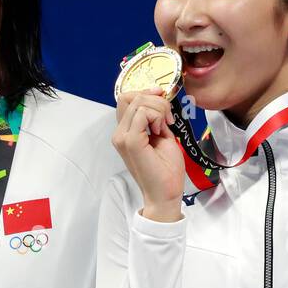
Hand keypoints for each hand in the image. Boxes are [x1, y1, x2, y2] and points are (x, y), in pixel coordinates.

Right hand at [112, 87, 184, 221]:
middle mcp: (119, 133)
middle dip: (156, 101)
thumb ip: (156, 118)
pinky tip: (162, 132)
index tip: (164, 103)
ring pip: (138, 102)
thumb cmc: (166, 169)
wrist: (166, 193)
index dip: (146, 94)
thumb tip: (158, 99)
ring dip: (159, 109)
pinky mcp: (130, 141)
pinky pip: (143, 113)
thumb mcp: (163, 135)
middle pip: (130, 97)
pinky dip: (157, 116)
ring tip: (165, 128)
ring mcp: (122, 137)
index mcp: (125, 131)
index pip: (127, 98)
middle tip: (168, 119)